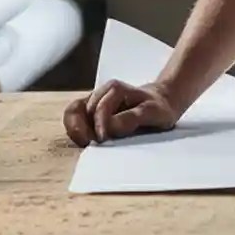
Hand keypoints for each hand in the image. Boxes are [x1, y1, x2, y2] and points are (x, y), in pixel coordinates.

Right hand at [62, 79, 181, 146]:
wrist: (162, 100)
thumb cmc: (158, 108)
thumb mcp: (153, 112)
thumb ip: (132, 118)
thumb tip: (108, 128)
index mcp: (116, 89)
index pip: (100, 109)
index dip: (100, 127)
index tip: (104, 141)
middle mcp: (101, 92)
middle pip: (78, 109)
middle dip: (80, 129)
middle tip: (89, 145)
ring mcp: (94, 100)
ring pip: (72, 113)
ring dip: (74, 130)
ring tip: (85, 143)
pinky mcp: (90, 109)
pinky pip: (73, 117)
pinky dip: (74, 130)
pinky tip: (85, 140)